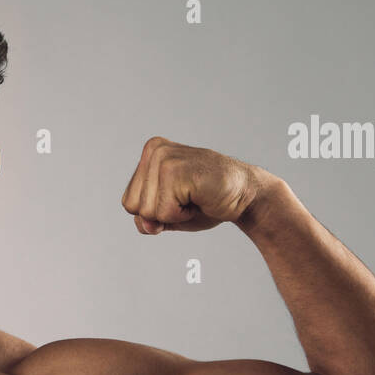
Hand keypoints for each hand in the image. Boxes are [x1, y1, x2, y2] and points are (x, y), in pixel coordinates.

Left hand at [121, 136, 270, 232]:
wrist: (246, 196)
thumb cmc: (207, 202)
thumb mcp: (167, 214)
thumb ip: (147, 220)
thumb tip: (145, 224)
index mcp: (149, 154)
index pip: (129, 202)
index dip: (154, 213)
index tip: (179, 199)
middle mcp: (154, 150)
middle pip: (134, 207)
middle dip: (162, 214)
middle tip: (188, 199)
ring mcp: (164, 158)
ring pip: (147, 211)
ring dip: (174, 214)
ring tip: (194, 197)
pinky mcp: (175, 171)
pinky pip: (163, 212)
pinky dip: (182, 215)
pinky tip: (199, 198)